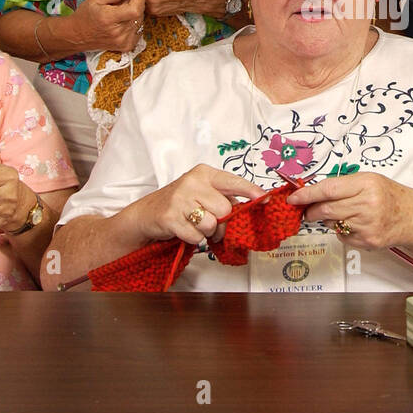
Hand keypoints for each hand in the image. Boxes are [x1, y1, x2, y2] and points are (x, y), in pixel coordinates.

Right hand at [63, 0, 145, 51]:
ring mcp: (123, 42)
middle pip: (139, 14)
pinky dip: (134, 23)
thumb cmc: (86, 14)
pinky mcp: (126, 46)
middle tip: (124, 0)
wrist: (78, 35)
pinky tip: (123, 21)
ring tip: (122, 11)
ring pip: (141, 21)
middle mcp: (118, 33)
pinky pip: (139, 30)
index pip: (135, 9)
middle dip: (136, 3)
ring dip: (135, 13)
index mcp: (109, 19)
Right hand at [122, 164, 263, 247]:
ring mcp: (180, 199)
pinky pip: (195, 236)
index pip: (233, 181)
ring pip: (211, 224)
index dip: (251, 191)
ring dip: (207, 232)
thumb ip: (224, 197)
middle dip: (221, 223)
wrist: (147, 214)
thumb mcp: (202, 193)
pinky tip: (184, 229)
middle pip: (225, 209)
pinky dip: (193, 239)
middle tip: (210, 224)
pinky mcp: (170, 217)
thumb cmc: (180, 204)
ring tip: (195, 225)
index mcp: (204, 173)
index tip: (265, 198)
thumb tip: (249, 207)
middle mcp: (192, 182)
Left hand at [286, 173, 412, 251]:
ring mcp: (368, 225)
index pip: (329, 189)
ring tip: (343, 213)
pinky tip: (356, 224)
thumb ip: (342, 185)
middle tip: (307, 209)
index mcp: (367, 184)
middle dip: (311, 211)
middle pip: (326, 209)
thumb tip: (312, 193)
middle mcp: (368, 205)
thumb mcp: (369, 180)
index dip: (307, 194)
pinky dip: (342, 230)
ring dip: (328, 220)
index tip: (293, 197)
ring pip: (332, 223)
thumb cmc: (389, 195)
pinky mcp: (368, 241)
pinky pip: (342, 236)